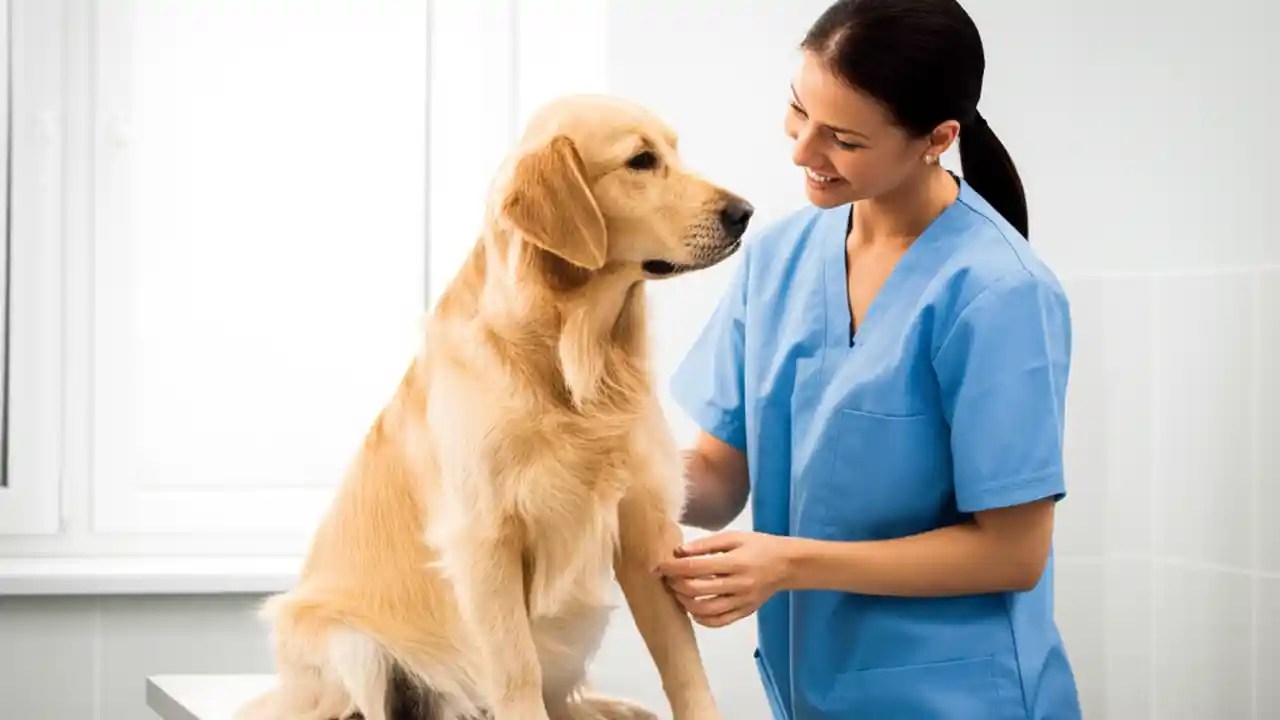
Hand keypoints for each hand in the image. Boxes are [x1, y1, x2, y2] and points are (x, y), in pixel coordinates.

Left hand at [655, 531, 792, 627]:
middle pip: (696, 590)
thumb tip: (679, 552)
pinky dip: (701, 619)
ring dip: (684, 603)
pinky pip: (718, 622)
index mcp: (735, 562)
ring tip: (678, 592)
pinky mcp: (744, 612)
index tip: (658, 566)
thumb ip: (705, 544)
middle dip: (675, 585)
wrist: (786, 564)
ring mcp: (742, 602)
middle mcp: (738, 585)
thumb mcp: (734, 537)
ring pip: (705, 610)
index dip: (672, 567)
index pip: (694, 567)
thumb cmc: (758, 546)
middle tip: (667, 578)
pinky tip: (693, 609)